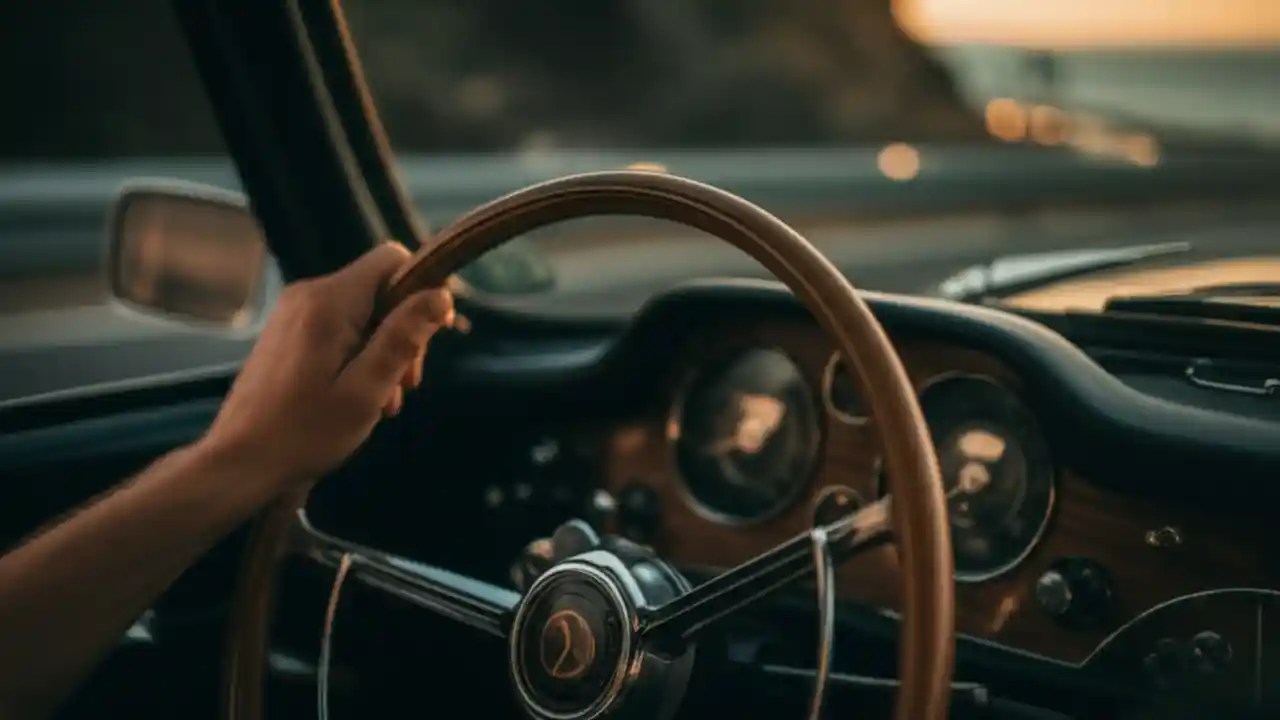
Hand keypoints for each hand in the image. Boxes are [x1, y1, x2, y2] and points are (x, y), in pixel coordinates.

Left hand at [203, 242, 451, 491]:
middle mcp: (309, 295)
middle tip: (407, 384)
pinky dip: (359, 355)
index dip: (422, 288)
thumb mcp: (366, 390)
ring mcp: (294, 313)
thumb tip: (442, 295)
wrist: (239, 462)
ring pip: (362, 311)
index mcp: (329, 303)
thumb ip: (403, 338)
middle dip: (404, 331)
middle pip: (379, 289)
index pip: (391, 259)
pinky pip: (339, 327)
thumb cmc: (305, 433)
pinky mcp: (288, 332)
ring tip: (383, 400)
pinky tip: (358, 395)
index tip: (432, 335)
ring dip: (383, 350)